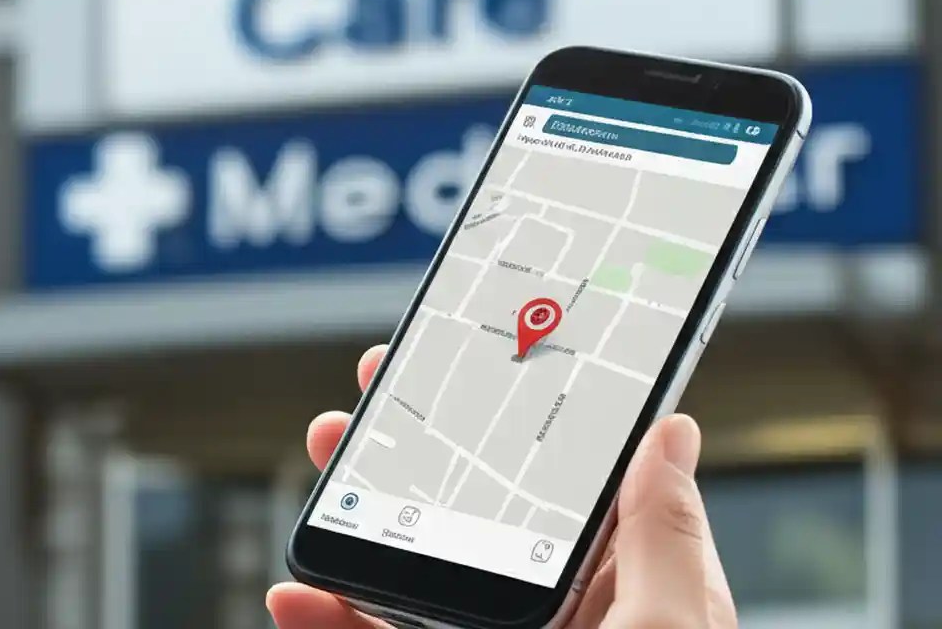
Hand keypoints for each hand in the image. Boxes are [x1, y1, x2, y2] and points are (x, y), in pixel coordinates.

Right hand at [267, 345, 737, 627]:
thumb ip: (666, 535)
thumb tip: (671, 430)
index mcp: (627, 589)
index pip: (568, 484)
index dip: (518, 418)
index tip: (468, 365)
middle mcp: (558, 617)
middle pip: (476, 515)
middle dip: (417, 453)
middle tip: (369, 403)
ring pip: (417, 576)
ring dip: (363, 521)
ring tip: (324, 472)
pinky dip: (332, 621)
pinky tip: (295, 595)